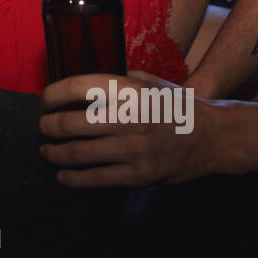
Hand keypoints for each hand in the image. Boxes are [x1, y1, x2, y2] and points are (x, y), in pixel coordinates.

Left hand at [38, 70, 220, 186]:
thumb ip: (117, 79)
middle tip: (43, 127)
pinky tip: (63, 175)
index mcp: (130, 90)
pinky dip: (74, 178)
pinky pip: (97, 178)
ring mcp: (135, 148)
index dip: (53, 94)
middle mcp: (130, 117)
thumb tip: (81, 84)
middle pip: (71, 123)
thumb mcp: (149, 82)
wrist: (213, 137)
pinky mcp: (139, 174)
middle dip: (48, 126)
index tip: (45, 100)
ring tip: (46, 151)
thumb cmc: (176, 106)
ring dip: (55, 153)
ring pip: (79, 153)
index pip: (78, 87)